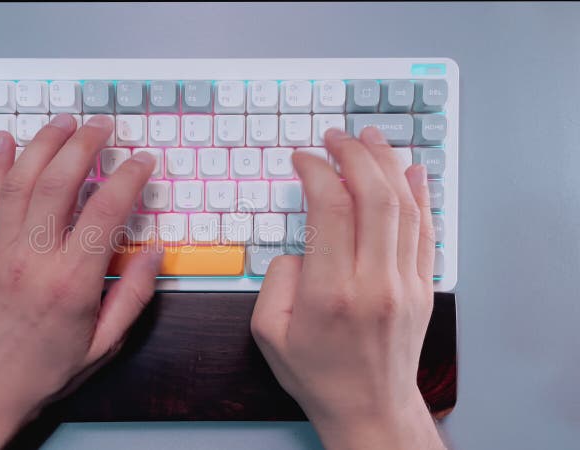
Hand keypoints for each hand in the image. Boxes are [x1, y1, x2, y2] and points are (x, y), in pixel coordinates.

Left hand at [0, 114, 159, 449]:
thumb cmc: (44, 369)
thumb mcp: (104, 344)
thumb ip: (133, 296)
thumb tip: (154, 254)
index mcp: (72, 282)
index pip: (106, 211)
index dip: (129, 177)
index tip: (142, 161)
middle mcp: (33, 258)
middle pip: (60, 182)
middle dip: (85, 145)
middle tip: (103, 127)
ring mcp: (0, 250)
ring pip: (22, 181)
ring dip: (45, 144)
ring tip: (64, 122)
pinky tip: (6, 142)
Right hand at [251, 127, 444, 449]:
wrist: (369, 409)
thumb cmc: (317, 373)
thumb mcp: (268, 331)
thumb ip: (278, 278)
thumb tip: (304, 244)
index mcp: (330, 292)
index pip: (329, 208)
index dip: (315, 171)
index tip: (302, 158)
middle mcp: (373, 283)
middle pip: (373, 197)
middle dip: (353, 154)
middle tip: (335, 136)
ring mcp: (405, 284)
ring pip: (404, 207)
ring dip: (386, 163)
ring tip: (370, 138)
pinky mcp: (423, 287)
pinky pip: (426, 231)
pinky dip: (419, 194)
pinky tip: (409, 170)